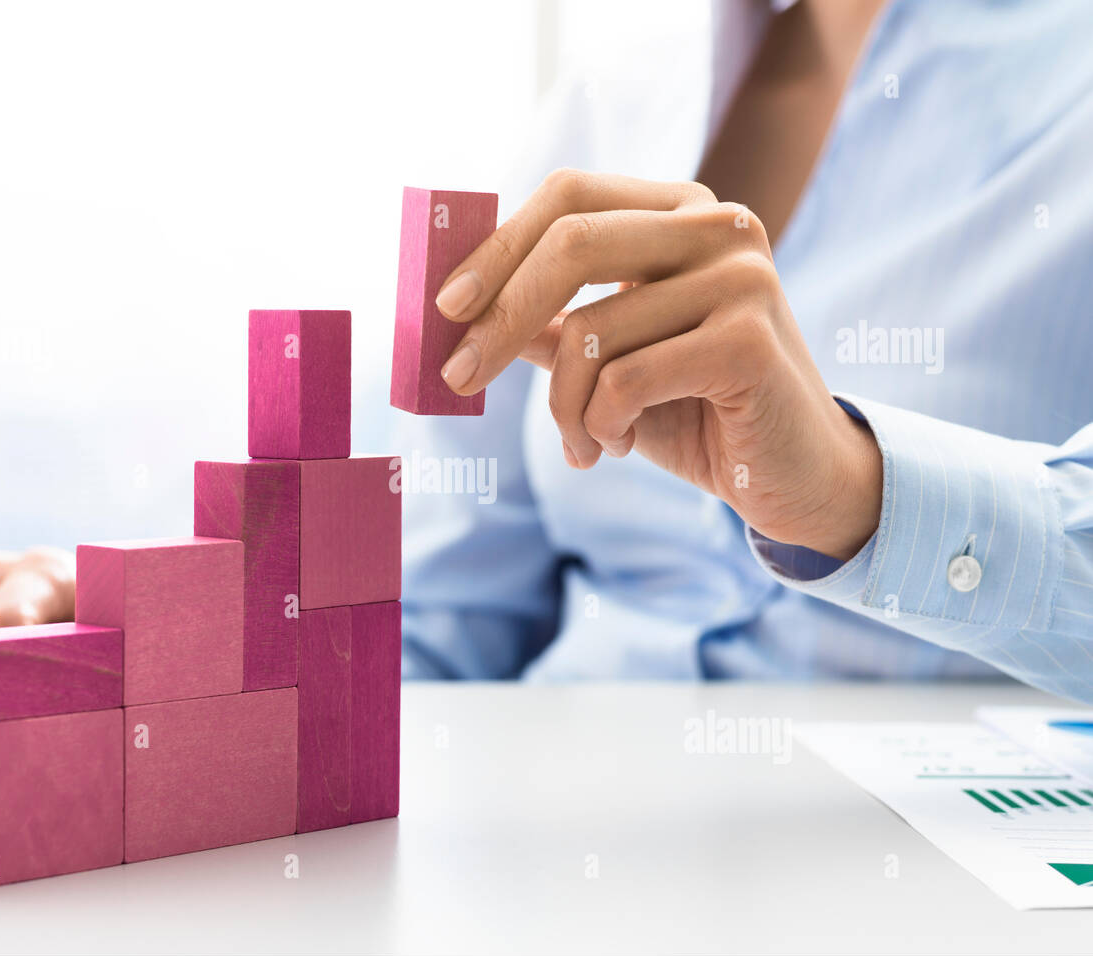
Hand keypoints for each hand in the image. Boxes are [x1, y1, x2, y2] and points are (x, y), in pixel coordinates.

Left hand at [435, 169, 880, 560]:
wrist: (792, 477)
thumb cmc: (697, 412)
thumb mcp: (612, 362)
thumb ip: (554, 324)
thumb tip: (466, 307)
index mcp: (684, 213)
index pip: (571, 196)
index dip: (499, 247)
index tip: (446, 306)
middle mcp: (720, 226)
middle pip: (571, 243)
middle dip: (499, 318)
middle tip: (459, 376)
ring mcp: (741, 277)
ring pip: (589, 332)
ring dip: (564, 408)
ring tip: (584, 443)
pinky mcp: (748, 340)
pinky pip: (622, 381)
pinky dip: (599, 427)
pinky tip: (615, 449)